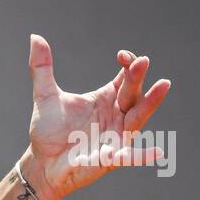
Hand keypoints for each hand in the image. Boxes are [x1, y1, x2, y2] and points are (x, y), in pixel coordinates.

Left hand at [25, 34, 171, 199]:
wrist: (41, 163)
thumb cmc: (48, 131)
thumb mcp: (45, 96)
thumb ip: (42, 68)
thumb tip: (35, 37)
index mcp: (105, 98)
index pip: (125, 78)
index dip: (128, 65)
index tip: (123, 55)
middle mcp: (116, 115)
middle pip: (131, 93)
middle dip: (136, 78)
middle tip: (142, 61)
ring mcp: (116, 136)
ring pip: (137, 117)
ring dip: (150, 103)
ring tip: (164, 85)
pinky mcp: (110, 158)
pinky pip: (129, 156)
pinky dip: (142, 155)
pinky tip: (157, 153)